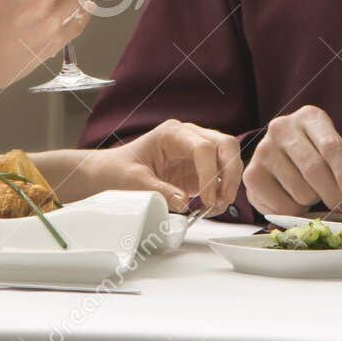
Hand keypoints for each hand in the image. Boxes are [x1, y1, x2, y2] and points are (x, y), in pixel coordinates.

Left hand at [98, 120, 242, 213]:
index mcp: (173, 133)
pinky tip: (211, 207)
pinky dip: (221, 191)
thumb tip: (183, 202)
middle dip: (230, 173)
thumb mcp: (133, 181)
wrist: (111, 173)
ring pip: (228, 159)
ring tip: (215, 207)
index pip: (204, 147)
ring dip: (228, 184)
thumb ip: (158, 190)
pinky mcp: (198, 170)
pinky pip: (220, 177)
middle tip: (223, 199)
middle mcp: (189, 138)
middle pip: (225, 145)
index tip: (206, 198)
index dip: (210, 173)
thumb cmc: (119, 169)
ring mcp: (196, 153)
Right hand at [243, 105, 341, 215]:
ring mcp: (263, 150)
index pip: (330, 146)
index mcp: (310, 117)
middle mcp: (282, 128)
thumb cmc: (318, 154)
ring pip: (300, 191)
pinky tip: (295, 199)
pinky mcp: (252, 175)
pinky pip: (282, 207)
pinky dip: (296, 212)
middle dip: (334, 194)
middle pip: (314, 169)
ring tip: (314, 194)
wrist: (281, 159)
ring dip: (314, 202)